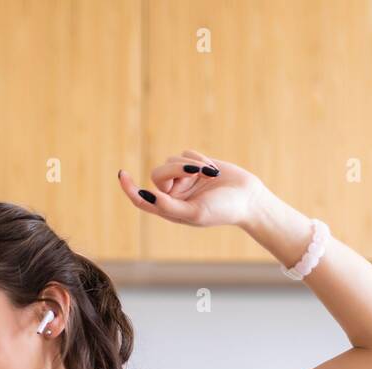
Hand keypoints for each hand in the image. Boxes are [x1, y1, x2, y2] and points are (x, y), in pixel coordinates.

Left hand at [117, 149, 269, 229]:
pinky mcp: (195, 165)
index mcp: (169, 209)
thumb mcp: (194, 212)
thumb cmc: (223, 210)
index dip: (130, 188)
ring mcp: (184, 178)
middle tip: (196, 173)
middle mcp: (173, 194)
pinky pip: (186, 152)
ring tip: (209, 175)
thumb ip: (168, 206)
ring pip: (172, 160)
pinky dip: (200, 159)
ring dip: (191, 164)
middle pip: (159, 173)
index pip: (142, 199)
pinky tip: (213, 171)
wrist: (248, 198)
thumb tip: (146, 194)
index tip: (122, 174)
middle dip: (176, 169)